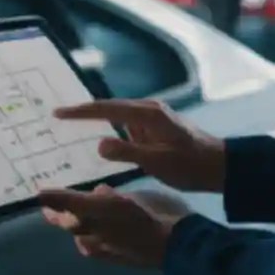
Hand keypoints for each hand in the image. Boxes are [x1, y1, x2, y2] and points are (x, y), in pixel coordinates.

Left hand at [39, 184, 191, 268]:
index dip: (54, 197)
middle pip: (69, 222)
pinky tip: (86, 241)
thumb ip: (114, 196)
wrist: (178, 249)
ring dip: (70, 226)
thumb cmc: (163, 215)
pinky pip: (91, 249)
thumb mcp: (141, 196)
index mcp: (103, 209)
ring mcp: (104, 247)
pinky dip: (85, 241)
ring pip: (78, 235)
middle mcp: (98, 229)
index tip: (38, 192)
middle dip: (57, 213)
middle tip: (47, 206)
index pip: (70, 202)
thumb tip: (99, 192)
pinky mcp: (113, 258)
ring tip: (63, 219)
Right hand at [55, 100, 225, 192]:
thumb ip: (128, 152)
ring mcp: (152, 119)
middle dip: (83, 113)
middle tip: (55, 117)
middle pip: (108, 108)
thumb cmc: (190, 165)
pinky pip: (125, 127)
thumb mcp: (158, 162)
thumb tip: (99, 144)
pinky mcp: (154, 129)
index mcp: (148, 114)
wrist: (219, 166)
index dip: (80, 112)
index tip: (57, 113)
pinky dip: (109, 131)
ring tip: (68, 128)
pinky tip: (96, 143)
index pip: (106, 109)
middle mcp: (148, 110)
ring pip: (116, 117)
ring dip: (95, 122)